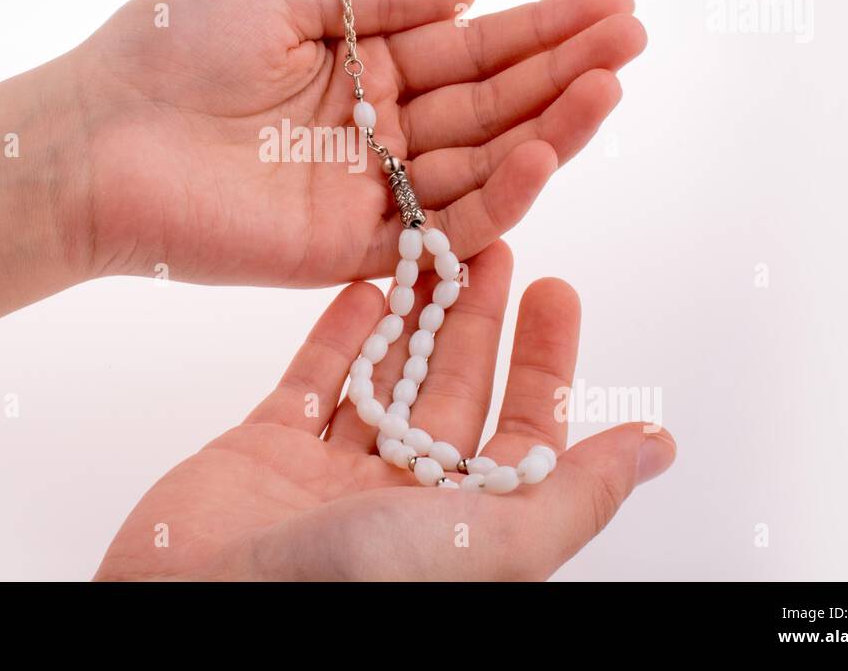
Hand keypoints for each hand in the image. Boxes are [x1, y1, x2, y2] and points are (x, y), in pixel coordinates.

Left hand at [74, 0, 643, 284]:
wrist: (96, 139)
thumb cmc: (172, 53)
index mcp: (359, 66)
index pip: (470, 46)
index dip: (541, 26)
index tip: (611, 2)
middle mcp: (376, 130)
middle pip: (489, 103)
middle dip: (563, 68)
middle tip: (633, 35)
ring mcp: (368, 192)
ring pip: (480, 163)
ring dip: (550, 126)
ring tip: (611, 82)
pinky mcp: (351, 249)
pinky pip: (438, 226)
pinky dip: (496, 195)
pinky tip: (544, 150)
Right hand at [95, 242, 675, 579]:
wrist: (188, 597)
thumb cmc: (344, 583)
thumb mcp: (484, 541)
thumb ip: (572, 495)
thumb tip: (659, 450)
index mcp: (458, 530)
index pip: (522, 435)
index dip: (546, 364)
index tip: (558, 291)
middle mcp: (398, 502)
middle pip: (455, 394)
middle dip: (480, 321)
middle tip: (497, 248)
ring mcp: (326, 474)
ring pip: (386, 378)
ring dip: (415, 316)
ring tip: (436, 248)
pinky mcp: (262, 449)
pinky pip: (310, 380)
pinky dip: (338, 333)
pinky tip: (363, 285)